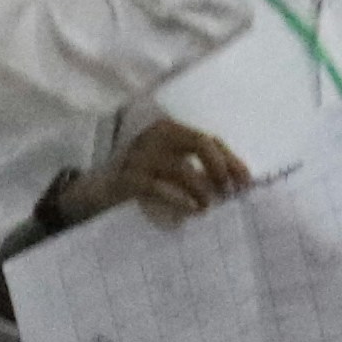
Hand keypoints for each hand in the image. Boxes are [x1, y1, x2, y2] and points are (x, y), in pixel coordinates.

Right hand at [55, 120, 253, 228]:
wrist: (94, 192)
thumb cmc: (139, 180)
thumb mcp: (167, 168)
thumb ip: (195, 170)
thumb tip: (233, 186)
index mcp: (168, 131)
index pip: (208, 140)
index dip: (231, 160)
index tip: (246, 183)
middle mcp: (154, 137)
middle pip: (199, 143)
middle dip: (221, 168)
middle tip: (230, 192)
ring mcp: (139, 157)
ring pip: (182, 167)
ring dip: (202, 189)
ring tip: (208, 206)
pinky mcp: (127, 179)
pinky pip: (159, 187)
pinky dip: (180, 199)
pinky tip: (192, 210)